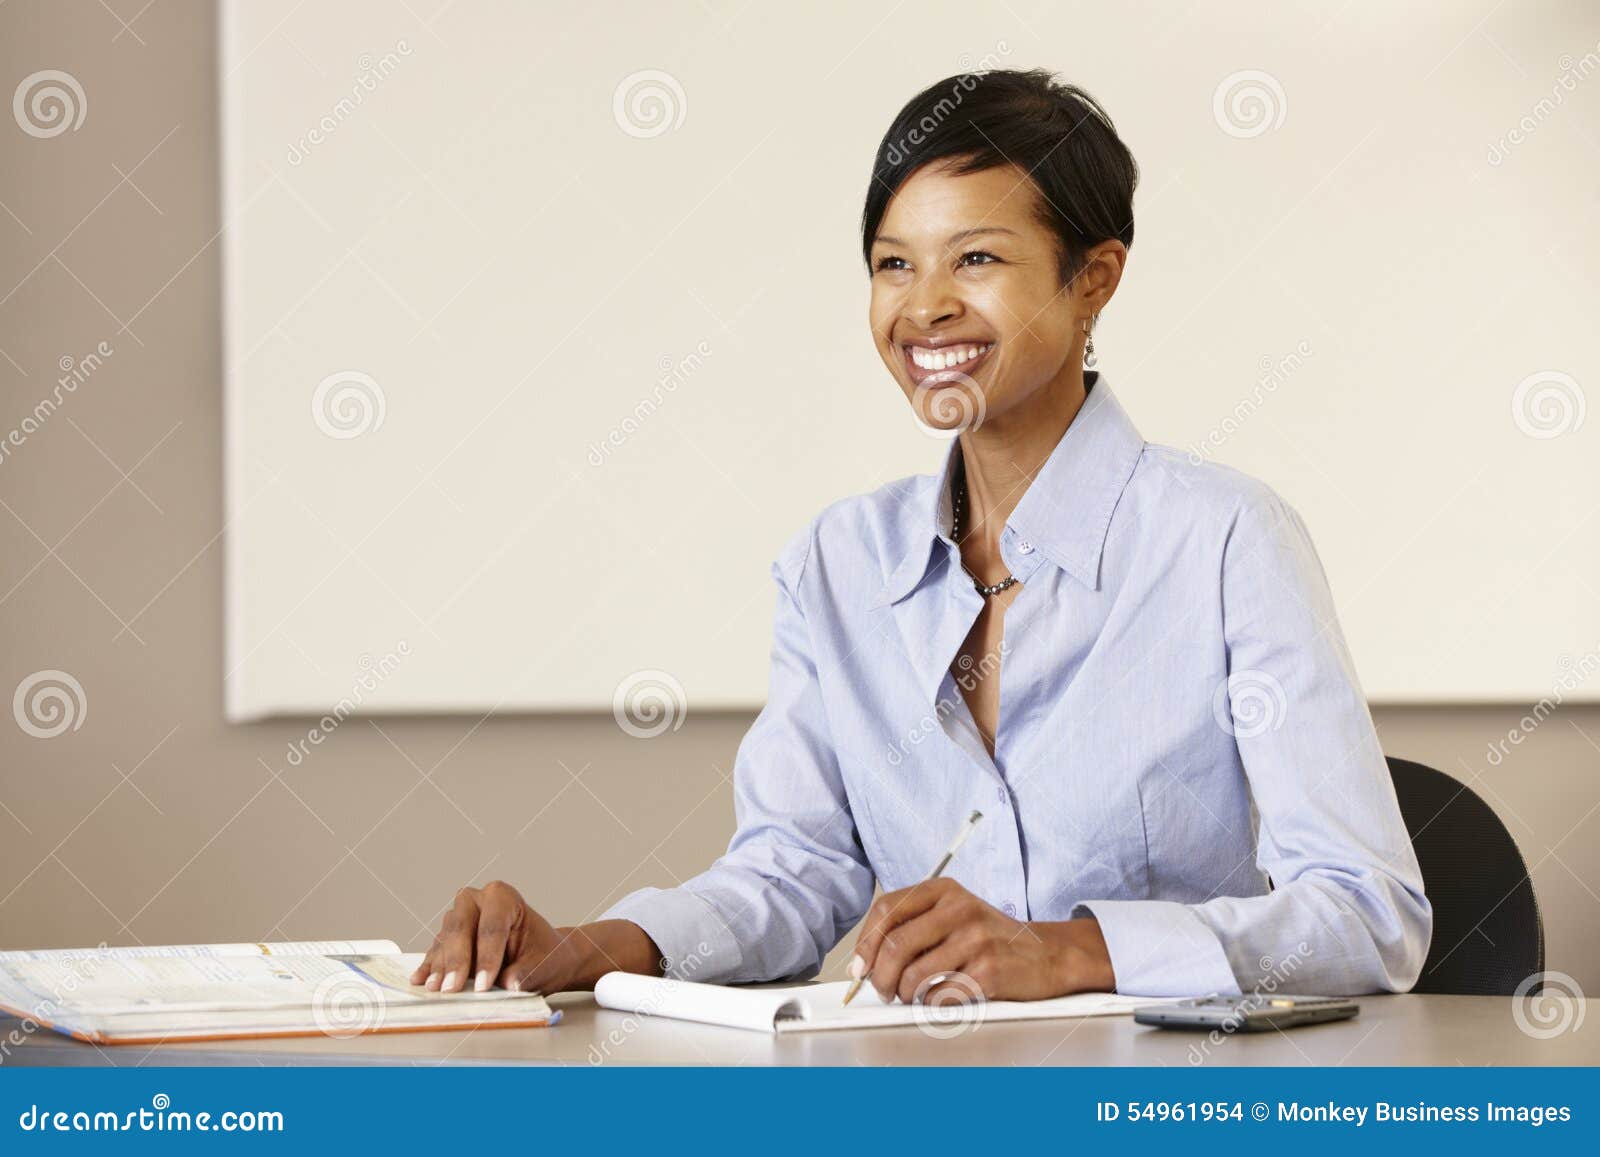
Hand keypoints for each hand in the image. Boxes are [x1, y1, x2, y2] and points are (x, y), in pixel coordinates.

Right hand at [409, 880, 582, 993]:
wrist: (542, 955)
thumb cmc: (544, 954)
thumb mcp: (542, 966)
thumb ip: (524, 974)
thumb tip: (509, 985)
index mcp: (505, 898)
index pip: (492, 927)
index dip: (487, 957)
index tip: (483, 985)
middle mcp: (478, 900)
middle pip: (461, 926)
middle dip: (457, 959)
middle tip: (452, 988)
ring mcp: (460, 916)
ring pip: (445, 938)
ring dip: (441, 965)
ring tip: (437, 989)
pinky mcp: (449, 936)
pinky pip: (436, 950)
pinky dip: (431, 967)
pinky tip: (423, 981)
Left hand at [850, 878, 1114, 1002]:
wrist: (1047, 954)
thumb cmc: (990, 938)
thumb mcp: (953, 915)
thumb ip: (913, 928)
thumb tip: (865, 964)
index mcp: (944, 890)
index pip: (886, 910)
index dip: (865, 944)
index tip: (859, 969)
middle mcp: (959, 908)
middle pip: (895, 946)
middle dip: (880, 978)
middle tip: (884, 991)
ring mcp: (976, 938)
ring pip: (915, 976)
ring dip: (906, 995)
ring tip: (914, 996)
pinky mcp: (990, 969)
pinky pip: (942, 996)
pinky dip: (933, 1005)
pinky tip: (941, 999)